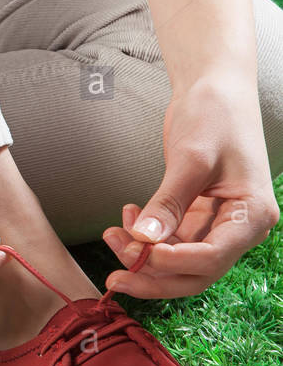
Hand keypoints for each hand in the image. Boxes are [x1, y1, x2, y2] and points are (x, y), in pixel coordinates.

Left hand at [103, 77, 278, 297]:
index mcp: (252, 215)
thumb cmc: (215, 116)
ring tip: (112, 235)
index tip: (137, 252)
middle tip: (114, 275)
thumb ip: (169, 201)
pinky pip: (170, 240)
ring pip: (179, 261)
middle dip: (153, 276)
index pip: (212, 258)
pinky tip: (127, 218)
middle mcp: (238, 227)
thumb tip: (145, 240)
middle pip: (195, 272)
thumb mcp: (191, 158)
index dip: (171, 263)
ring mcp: (217, 223)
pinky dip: (146, 237)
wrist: (215, 89)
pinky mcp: (196, 215)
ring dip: (144, 256)